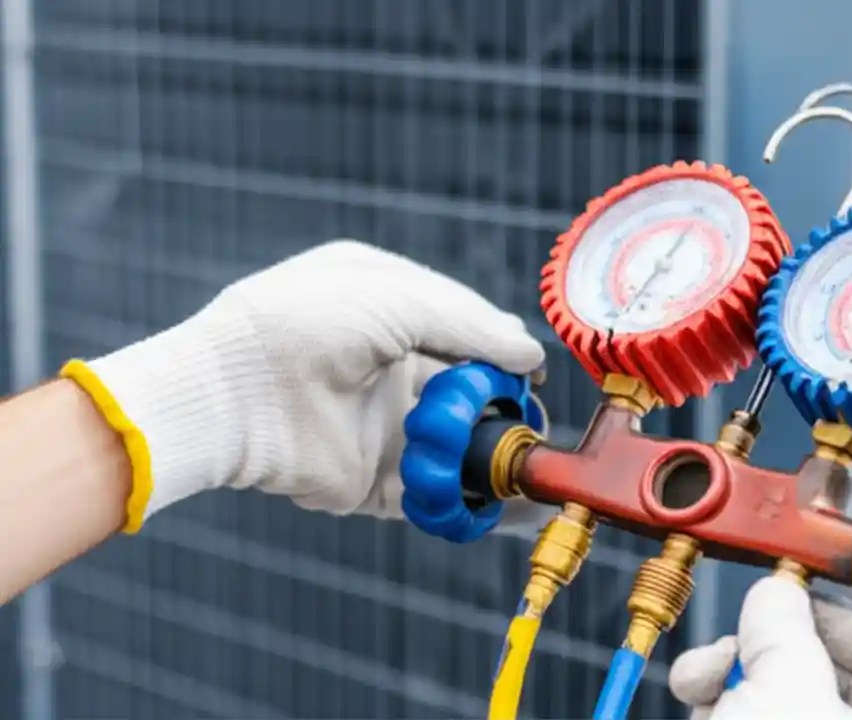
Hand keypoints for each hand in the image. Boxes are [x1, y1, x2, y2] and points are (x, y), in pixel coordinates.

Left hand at [63, 240, 549, 532]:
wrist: (233, 396)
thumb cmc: (305, 326)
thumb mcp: (398, 297)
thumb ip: (471, 323)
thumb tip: (530, 354)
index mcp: (385, 307)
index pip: (462, 326)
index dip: (500, 347)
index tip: (530, 370)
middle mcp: (385, 365)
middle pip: (468, 387)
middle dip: (506, 405)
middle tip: (531, 419)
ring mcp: (379, 423)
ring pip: (457, 443)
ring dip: (495, 455)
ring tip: (526, 462)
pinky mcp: (370, 478)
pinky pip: (432, 494)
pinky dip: (471, 504)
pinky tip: (513, 508)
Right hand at [669, 577, 851, 719]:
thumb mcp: (782, 695)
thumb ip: (780, 629)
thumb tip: (774, 593)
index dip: (850, 601)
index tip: (808, 578)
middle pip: (837, 664)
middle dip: (769, 643)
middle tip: (737, 637)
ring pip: (794, 696)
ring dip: (738, 676)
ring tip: (702, 679)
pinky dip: (732, 711)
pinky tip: (702, 705)